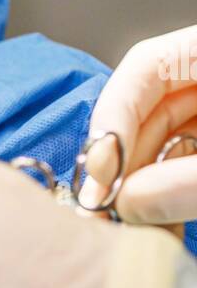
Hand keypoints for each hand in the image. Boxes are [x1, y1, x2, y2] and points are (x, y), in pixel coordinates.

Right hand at [86, 28, 196, 224]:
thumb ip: (191, 180)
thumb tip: (130, 202)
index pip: (147, 65)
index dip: (114, 114)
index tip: (101, 167)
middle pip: (149, 110)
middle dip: (123, 162)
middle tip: (99, 207)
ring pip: (163, 145)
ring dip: (139, 186)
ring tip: (122, 221)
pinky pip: (183, 169)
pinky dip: (166, 196)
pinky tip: (150, 222)